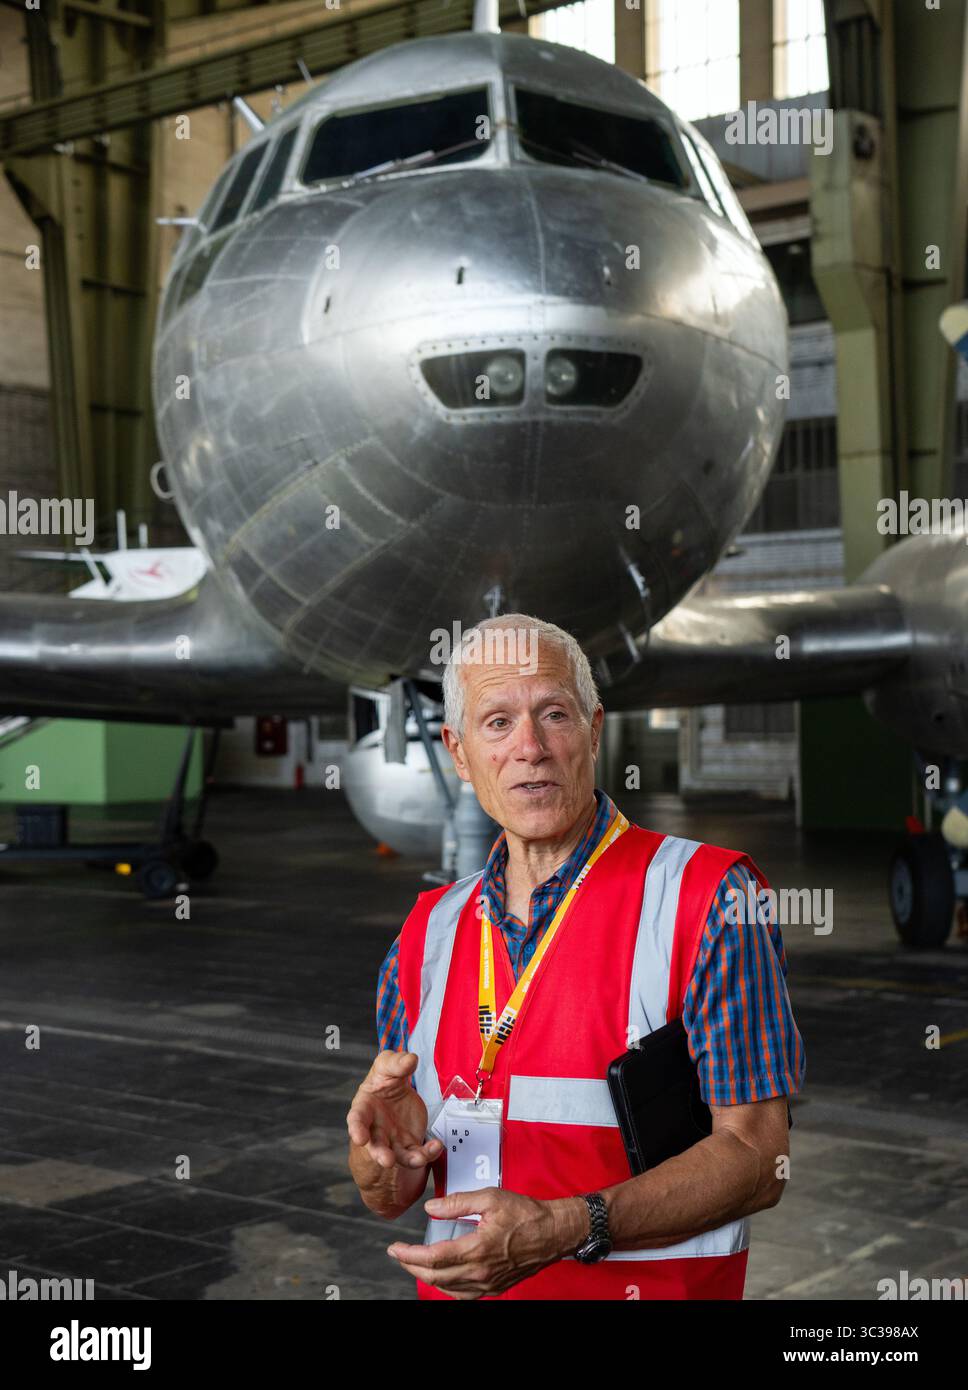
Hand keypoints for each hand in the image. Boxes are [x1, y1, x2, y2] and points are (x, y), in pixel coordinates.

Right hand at [346, 1050, 442, 1170]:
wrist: (396, 1095)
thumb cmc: (384, 1082)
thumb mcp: (387, 1066)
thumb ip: (396, 1063)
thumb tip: (410, 1059)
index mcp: (364, 1108)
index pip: (357, 1120)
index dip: (356, 1129)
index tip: (359, 1137)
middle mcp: (375, 1128)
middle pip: (374, 1145)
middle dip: (379, 1154)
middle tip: (386, 1160)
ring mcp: (391, 1140)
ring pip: (397, 1155)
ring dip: (408, 1160)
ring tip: (419, 1160)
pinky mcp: (408, 1144)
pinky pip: (416, 1153)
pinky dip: (427, 1153)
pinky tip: (436, 1145)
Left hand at [386, 1188, 584, 1298]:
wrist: (554, 1232)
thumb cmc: (526, 1214)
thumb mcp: (490, 1198)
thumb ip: (457, 1203)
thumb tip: (431, 1207)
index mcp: (477, 1249)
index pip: (433, 1258)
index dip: (409, 1255)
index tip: (395, 1247)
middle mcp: (481, 1272)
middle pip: (436, 1277)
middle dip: (412, 1267)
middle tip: (399, 1255)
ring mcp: (489, 1283)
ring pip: (448, 1289)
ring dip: (427, 1277)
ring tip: (415, 1264)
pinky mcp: (496, 1287)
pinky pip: (464, 1295)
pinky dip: (447, 1288)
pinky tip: (442, 1278)